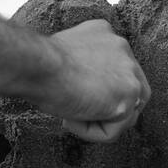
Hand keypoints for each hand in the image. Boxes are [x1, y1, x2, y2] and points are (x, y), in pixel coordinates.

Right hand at [33, 18, 149, 142]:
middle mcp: (123, 48)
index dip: (97, 90)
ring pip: (122, 114)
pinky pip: (112, 131)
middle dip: (105, 109)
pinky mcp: (128, 96)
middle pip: (127, 92)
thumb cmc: (39, 63)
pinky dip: (90, 133)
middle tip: (74, 110)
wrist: (38, 65)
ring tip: (69, 114)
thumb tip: (82, 87)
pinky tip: (70, 118)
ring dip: (95, 122)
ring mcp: (129, 72)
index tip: (75, 95)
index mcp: (105, 34)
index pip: (115, 70)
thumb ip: (83, 66)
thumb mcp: (65, 55)